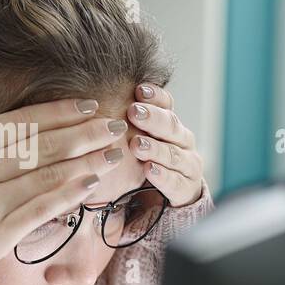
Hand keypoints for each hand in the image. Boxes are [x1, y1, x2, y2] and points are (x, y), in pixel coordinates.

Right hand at [0, 77, 128, 284]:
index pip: (13, 123)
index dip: (54, 112)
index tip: (86, 106)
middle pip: (37, 145)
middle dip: (81, 133)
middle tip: (114, 125)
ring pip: (44, 175)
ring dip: (85, 161)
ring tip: (113, 152)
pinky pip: (40, 210)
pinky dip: (69, 194)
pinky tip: (93, 183)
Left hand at [125, 83, 206, 206]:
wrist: (170, 194)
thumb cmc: (149, 160)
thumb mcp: (139, 140)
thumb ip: (127, 125)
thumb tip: (95, 104)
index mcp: (171, 125)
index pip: (167, 105)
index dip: (155, 96)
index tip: (138, 90)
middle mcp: (183, 141)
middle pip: (171, 126)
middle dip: (152, 118)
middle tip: (133, 112)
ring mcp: (188, 164)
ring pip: (174, 153)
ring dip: (155, 148)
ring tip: (136, 144)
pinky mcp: (187, 189)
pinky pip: (176, 181)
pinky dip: (162, 175)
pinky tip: (148, 170)